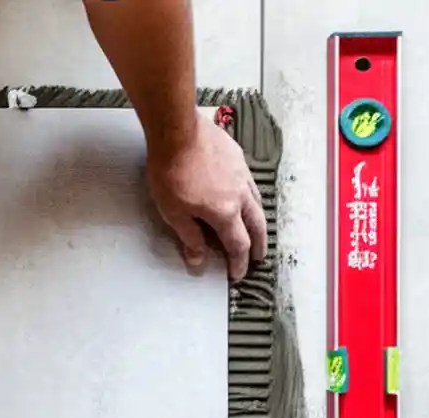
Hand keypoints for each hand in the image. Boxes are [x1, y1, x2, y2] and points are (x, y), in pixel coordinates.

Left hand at [146, 113, 266, 281]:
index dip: (238, 263)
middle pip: (256, 225)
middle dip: (258, 245)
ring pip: (257, 203)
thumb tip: (198, 260)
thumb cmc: (170, 172)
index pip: (238, 244)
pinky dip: (251, 198)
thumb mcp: (174, 212)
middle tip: (257, 258)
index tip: (236, 274)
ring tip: (255, 230)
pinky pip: (250, 184)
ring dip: (258, 222)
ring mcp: (241, 174)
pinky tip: (245, 197)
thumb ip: (189, 237)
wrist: (177, 132)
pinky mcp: (237, 158)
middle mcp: (240, 195)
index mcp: (225, 212)